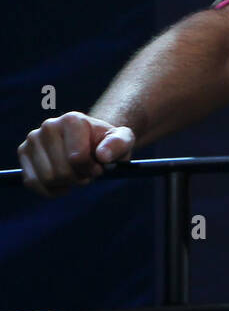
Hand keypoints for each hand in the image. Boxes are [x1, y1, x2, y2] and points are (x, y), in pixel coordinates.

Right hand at [16, 112, 135, 197]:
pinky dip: (49, 190)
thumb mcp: (123, 140)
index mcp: (72, 120)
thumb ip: (119, 144)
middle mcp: (48, 126)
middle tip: (87, 172)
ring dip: (66, 184)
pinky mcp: (23, 152)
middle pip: (61, 171)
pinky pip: (31, 182)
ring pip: (47, 178)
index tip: (99, 166)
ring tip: (75, 174)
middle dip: (79, 178)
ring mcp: (33, 139)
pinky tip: (62, 185)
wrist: (90, 141)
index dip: (92, 170)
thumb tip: (103, 156)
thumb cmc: (107, 142)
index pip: (77, 158)